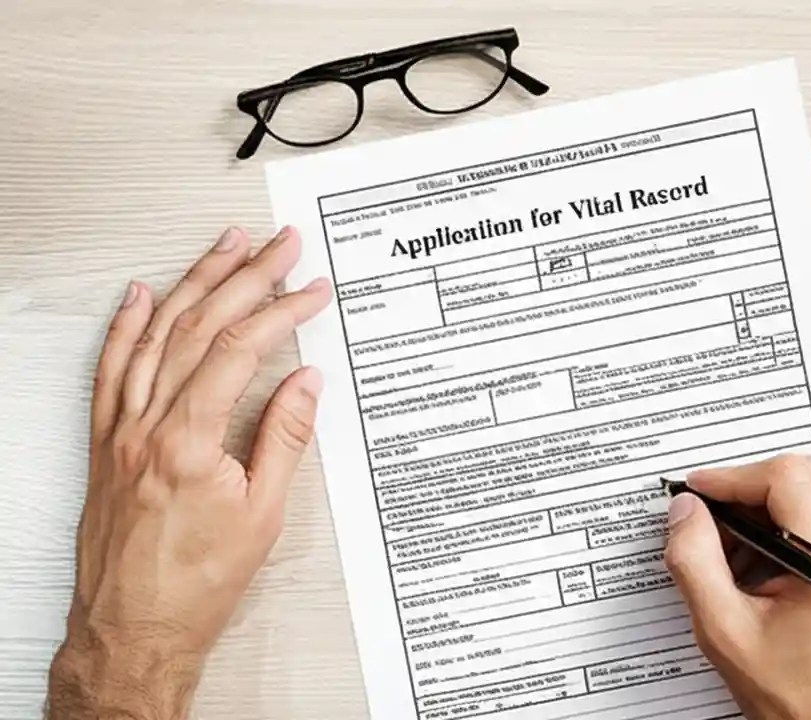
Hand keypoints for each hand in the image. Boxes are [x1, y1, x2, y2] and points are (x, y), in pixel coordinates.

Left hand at [46, 226, 331, 719]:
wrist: (134, 629)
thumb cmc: (196, 584)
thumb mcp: (262, 515)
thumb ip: (285, 439)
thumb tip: (306, 383)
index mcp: (189, 441)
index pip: (241, 351)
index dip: (282, 312)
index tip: (312, 291)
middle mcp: (147, 426)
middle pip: (199, 328)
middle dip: (245, 277)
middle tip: (278, 245)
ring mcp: (119, 430)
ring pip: (156, 336)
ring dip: (193, 284)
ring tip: (224, 248)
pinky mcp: (104, 443)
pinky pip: (110, 370)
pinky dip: (126, 327)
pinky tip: (142, 296)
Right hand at [663, 455, 810, 719]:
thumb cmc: (796, 697)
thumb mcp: (725, 630)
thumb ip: (696, 562)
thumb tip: (686, 512)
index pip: (785, 479)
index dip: (732, 478)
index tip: (699, 493)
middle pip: (804, 474)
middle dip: (749, 489)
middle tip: (711, 519)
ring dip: (768, 508)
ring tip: (733, 554)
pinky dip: (789, 527)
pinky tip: (761, 566)